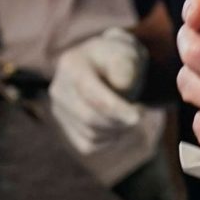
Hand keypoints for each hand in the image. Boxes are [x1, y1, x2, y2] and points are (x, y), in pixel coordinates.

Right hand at [48, 27, 151, 179]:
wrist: (108, 66)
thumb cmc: (120, 59)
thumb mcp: (127, 54)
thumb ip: (125, 67)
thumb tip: (121, 86)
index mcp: (71, 65)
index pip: (90, 94)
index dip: (115, 109)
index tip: (138, 117)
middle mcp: (59, 89)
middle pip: (89, 118)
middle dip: (119, 121)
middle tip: (140, 113)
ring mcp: (59, 110)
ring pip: (91, 134)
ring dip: (117, 129)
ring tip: (127, 112)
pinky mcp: (65, 128)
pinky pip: (90, 145)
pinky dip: (109, 139)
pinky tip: (116, 122)